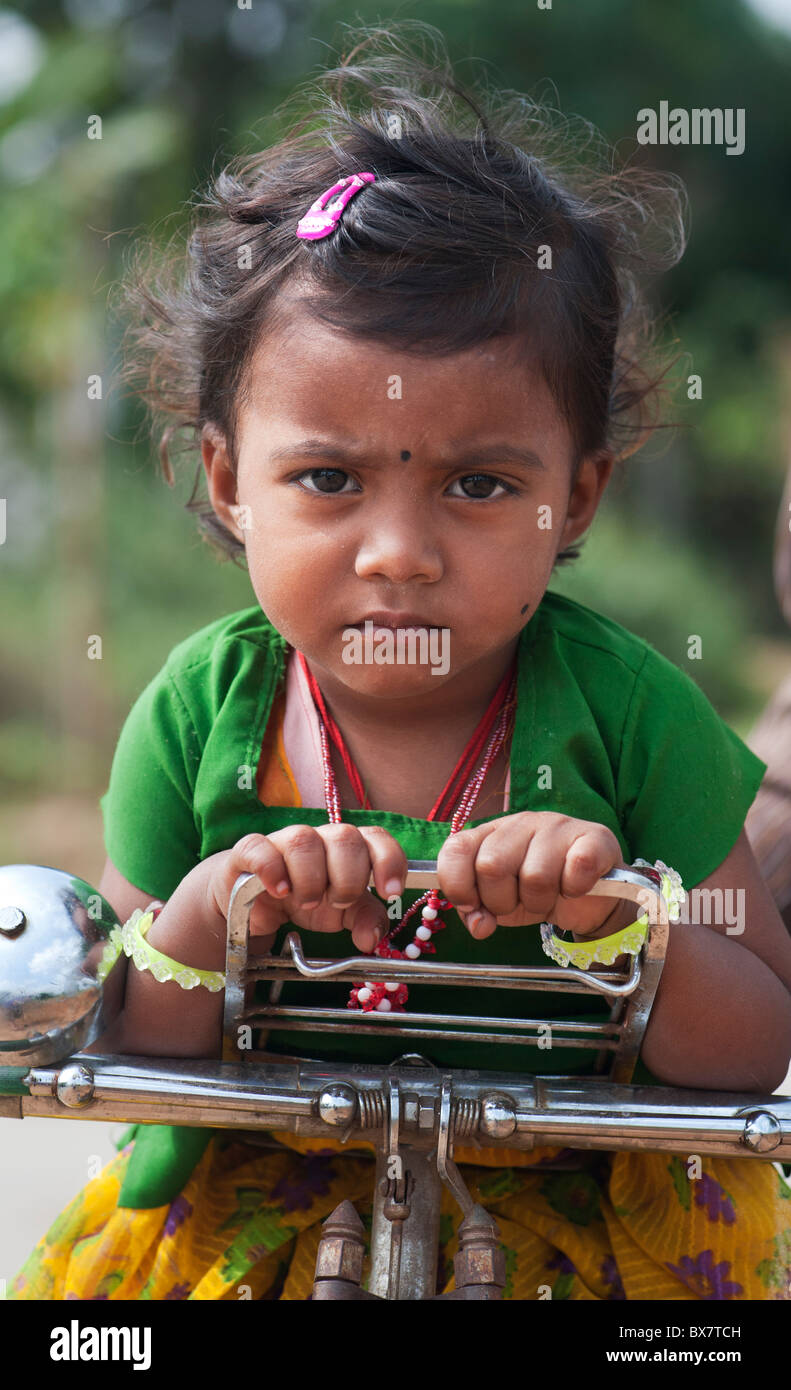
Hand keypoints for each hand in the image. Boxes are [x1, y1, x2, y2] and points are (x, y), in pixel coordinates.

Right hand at [201, 825, 407, 953]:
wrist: (253, 904)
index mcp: (349, 849)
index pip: (376, 837)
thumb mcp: (341, 915)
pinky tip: (279, 891)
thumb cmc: (305, 900)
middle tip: (338, 904)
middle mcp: (320, 838)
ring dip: (311, 877)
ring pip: (304, 839)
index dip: (388, 860)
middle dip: (348, 877)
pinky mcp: (250, 851)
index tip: (389, 892)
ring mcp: (284, 841)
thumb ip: (364, 920)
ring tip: (307, 902)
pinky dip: (271, 869)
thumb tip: (373, 938)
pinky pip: (259, 847)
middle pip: (344, 837)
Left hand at [436, 812, 627, 940]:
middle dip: (501, 900)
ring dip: (539, 902)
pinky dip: (573, 889)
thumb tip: (479, 925)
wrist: (592, 900)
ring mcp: (558, 826)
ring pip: (535, 875)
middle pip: (491, 865)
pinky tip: (575, 889)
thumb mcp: (498, 906)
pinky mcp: (594, 837)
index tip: (473, 906)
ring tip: (547, 898)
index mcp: (490, 834)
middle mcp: (521, 823)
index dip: (458, 886)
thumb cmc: (536, 895)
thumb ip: (477, 912)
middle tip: (518, 903)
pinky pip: (576, 868)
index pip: (456, 850)